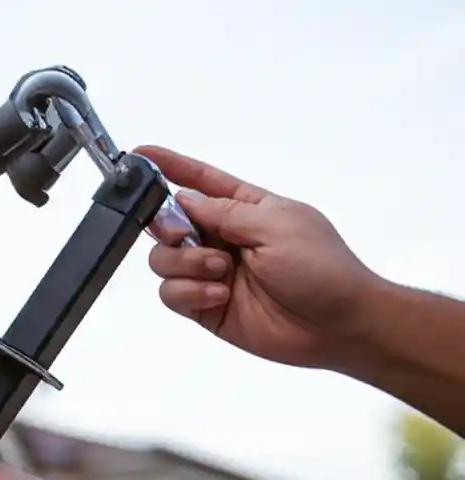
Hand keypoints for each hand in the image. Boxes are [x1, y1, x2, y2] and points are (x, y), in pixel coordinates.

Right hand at [135, 145, 382, 370]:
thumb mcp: (277, 225)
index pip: (200, 181)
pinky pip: (171, 293)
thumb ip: (224, 211)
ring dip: (185, 263)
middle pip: (169, 222)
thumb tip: (183, 199)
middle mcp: (223, 238)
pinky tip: (219, 295)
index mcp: (245, 209)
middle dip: (168, 225)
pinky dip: (189, 292)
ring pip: (163, 259)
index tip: (141, 154)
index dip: (170, 166)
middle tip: (186, 235)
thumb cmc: (322, 268)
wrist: (340, 325)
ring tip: (220, 272)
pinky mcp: (206, 306)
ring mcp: (212, 273)